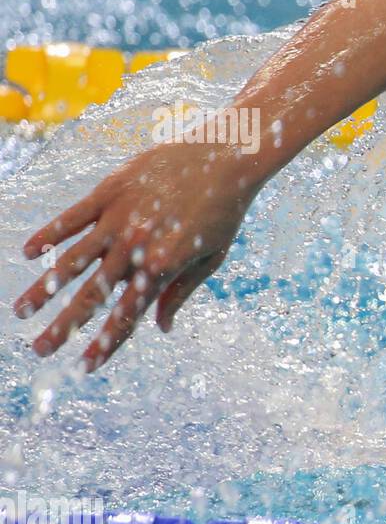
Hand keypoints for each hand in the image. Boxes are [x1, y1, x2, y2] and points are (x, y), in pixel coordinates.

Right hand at [13, 141, 259, 371]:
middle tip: (39, 350)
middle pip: (92, 296)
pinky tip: (28, 253)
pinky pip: (71, 217)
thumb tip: (161, 328)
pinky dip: (48, 235)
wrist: (226, 156)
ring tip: (20, 312)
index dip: (106, 344)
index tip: (85, 367)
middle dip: (64, 326)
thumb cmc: (224, 210)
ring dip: (44, 288)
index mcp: (164, 267)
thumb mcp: (211, 257)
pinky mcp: (109, 191)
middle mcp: (136, 247)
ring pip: (72, 260)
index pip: (127, 315)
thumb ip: (181, 292)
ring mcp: (119, 218)